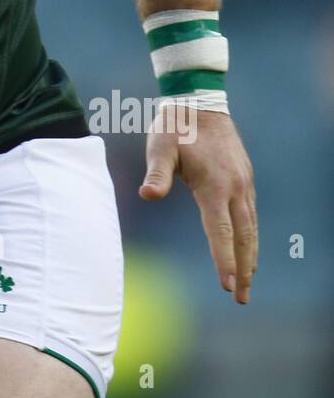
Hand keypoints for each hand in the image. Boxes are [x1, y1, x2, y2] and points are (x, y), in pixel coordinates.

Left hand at [139, 109, 257, 303]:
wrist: (199, 100)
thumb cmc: (174, 125)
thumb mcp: (160, 146)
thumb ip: (157, 173)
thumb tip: (147, 194)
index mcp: (214, 184)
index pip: (220, 231)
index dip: (224, 259)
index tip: (227, 285)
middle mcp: (235, 187)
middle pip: (243, 236)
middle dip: (243, 269)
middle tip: (241, 298)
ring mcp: (243, 182)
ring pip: (250, 227)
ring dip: (250, 256)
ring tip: (248, 282)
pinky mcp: (245, 178)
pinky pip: (251, 214)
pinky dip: (251, 236)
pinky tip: (248, 247)